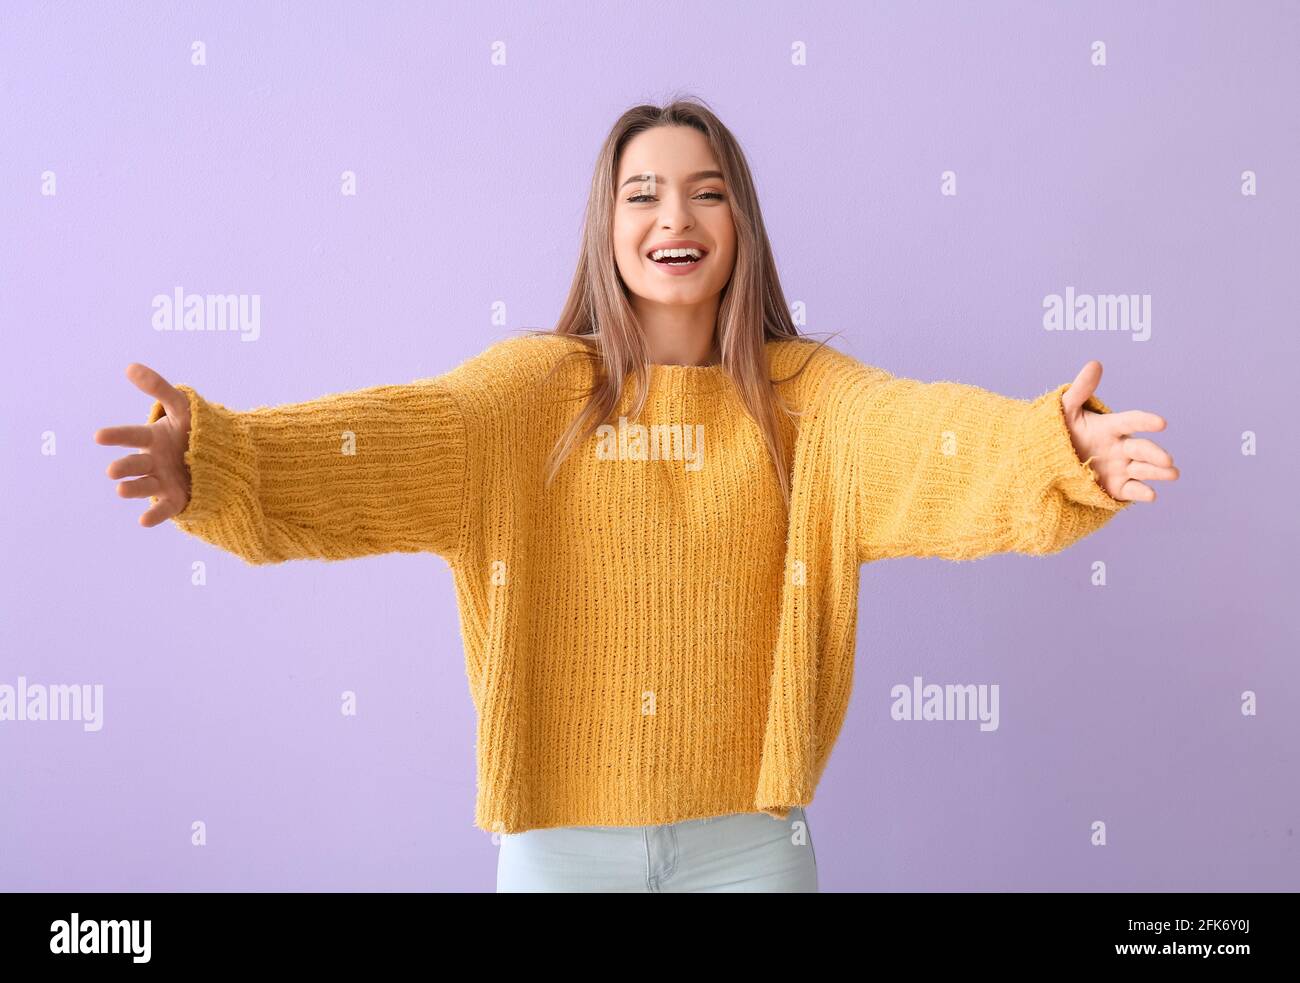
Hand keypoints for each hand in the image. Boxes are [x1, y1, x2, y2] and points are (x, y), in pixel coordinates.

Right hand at [94, 363, 192, 526]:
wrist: (219, 456)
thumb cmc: (193, 430)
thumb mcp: (182, 407)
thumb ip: (158, 388)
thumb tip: (129, 366)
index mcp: (152, 439)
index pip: (132, 435)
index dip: (116, 436)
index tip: (98, 436)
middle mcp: (153, 461)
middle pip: (136, 464)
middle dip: (125, 466)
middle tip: (113, 471)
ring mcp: (164, 481)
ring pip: (146, 485)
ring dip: (133, 489)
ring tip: (121, 490)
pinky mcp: (177, 499)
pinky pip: (164, 508)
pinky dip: (153, 514)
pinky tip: (142, 521)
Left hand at [1062, 360, 1178, 502]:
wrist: (1050, 461)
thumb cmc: (1061, 431)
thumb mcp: (1066, 410)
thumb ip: (1081, 390)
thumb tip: (1094, 364)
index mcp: (1110, 427)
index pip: (1130, 421)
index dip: (1145, 422)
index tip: (1161, 423)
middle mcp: (1120, 447)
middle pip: (1141, 449)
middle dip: (1155, 453)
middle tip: (1166, 459)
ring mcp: (1120, 468)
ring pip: (1143, 469)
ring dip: (1158, 471)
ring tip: (1172, 473)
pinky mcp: (1116, 487)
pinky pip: (1131, 490)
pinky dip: (1141, 492)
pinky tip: (1150, 494)